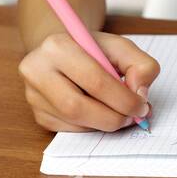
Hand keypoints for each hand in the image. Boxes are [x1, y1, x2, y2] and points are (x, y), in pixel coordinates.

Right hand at [18, 30, 159, 133]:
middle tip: (133, 117)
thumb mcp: (120, 47)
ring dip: (104, 124)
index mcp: (57, 46)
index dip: (124, 99)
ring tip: (122, 114)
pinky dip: (93, 127)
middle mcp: (37, 70)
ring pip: (74, 122)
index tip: (143, 106)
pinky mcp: (38, 114)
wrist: (64, 53)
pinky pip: (70, 131)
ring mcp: (33, 95)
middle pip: (77, 107)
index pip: (94, 81)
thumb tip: (140, 94)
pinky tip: (102, 115)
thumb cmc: (93, 50)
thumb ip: (141, 65)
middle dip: (113, 117)